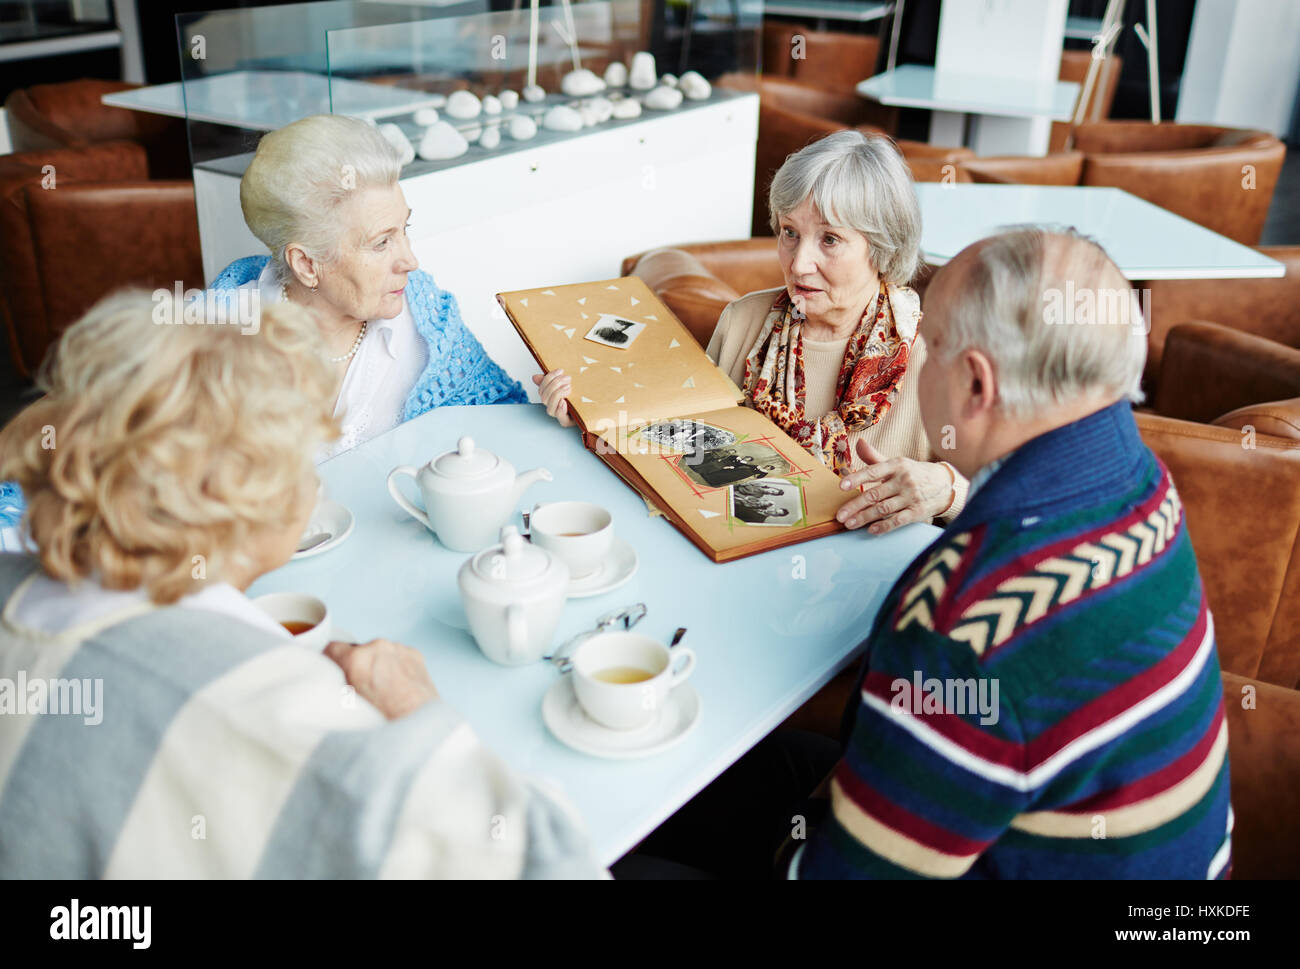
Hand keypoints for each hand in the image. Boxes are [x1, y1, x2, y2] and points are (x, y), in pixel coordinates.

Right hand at [324, 638, 438, 719]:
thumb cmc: (383, 720)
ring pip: (378, 651)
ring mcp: (398, 648)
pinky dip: (396, 664)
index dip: (331, 660)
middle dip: (357, 664)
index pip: (331, 647)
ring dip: (377, 662)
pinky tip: (399, 684)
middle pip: (357, 649)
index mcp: (356, 659)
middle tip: (362, 685)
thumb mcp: (347, 704)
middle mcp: (378, 647)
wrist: (418, 724)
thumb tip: (330, 675)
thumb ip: (337, 681)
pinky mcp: (414, 653)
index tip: (334, 669)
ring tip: (383, 687)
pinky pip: (397, 654)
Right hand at [531, 369, 574, 427]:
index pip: (541, 390)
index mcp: (550, 398)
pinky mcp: (568, 422)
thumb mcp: (566, 384)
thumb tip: (535, 377)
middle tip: (568, 378)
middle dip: (554, 385)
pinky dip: (560, 409)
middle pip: (544, 398)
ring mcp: (560, 416)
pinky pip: (561, 419)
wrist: (592, 406)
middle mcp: (553, 408)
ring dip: (558, 395)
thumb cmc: (578, 395)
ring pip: (550, 409)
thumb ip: (551, 380)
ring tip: (569, 387)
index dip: (548, 379)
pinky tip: (564, 401)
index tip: (560, 371)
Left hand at [835, 440, 953, 534]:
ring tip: (849, 524)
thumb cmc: (914, 473)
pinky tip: (871, 530)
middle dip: (855, 505)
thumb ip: (875, 457)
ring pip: (883, 509)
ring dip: (864, 518)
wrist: (944, 484)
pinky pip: (898, 520)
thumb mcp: (897, 463)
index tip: (841, 486)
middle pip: (875, 494)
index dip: (856, 479)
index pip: (873, 471)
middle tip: (839, 515)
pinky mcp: (917, 512)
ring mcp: (911, 497)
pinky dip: (884, 526)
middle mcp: (904, 480)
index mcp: (896, 465)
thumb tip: (859, 443)